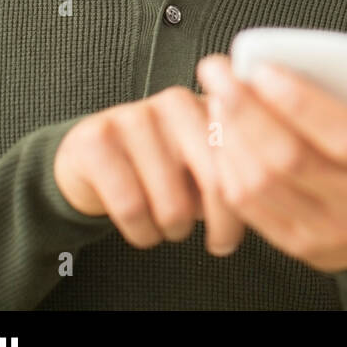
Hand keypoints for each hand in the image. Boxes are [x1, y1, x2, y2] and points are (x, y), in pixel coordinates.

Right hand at [53, 85, 245, 255]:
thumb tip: (256, 209)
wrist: (89, 155)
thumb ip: (234, 176)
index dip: (245, 208)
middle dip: (220, 225)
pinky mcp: (97, 139)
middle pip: (214, 182)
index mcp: (211, 104)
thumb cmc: (159, 165)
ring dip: (174, 231)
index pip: (244, 162)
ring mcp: (135, 116)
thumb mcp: (203, 166)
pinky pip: (131, 208)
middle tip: (218, 243)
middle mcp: (177, 102)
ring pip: (172, 205)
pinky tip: (143, 229)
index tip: (238, 235)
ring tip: (171, 226)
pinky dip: (141, 232)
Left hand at [195, 54, 346, 272]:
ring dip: (230, 138)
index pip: (345, 134)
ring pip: (262, 184)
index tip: (265, 70)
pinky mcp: (299, 244)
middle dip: (246, 111)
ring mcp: (328, 229)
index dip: (300, 102)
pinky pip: (249, 208)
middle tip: (220, 75)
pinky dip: (227, 168)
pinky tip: (223, 136)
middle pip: (291, 159)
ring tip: (218, 99)